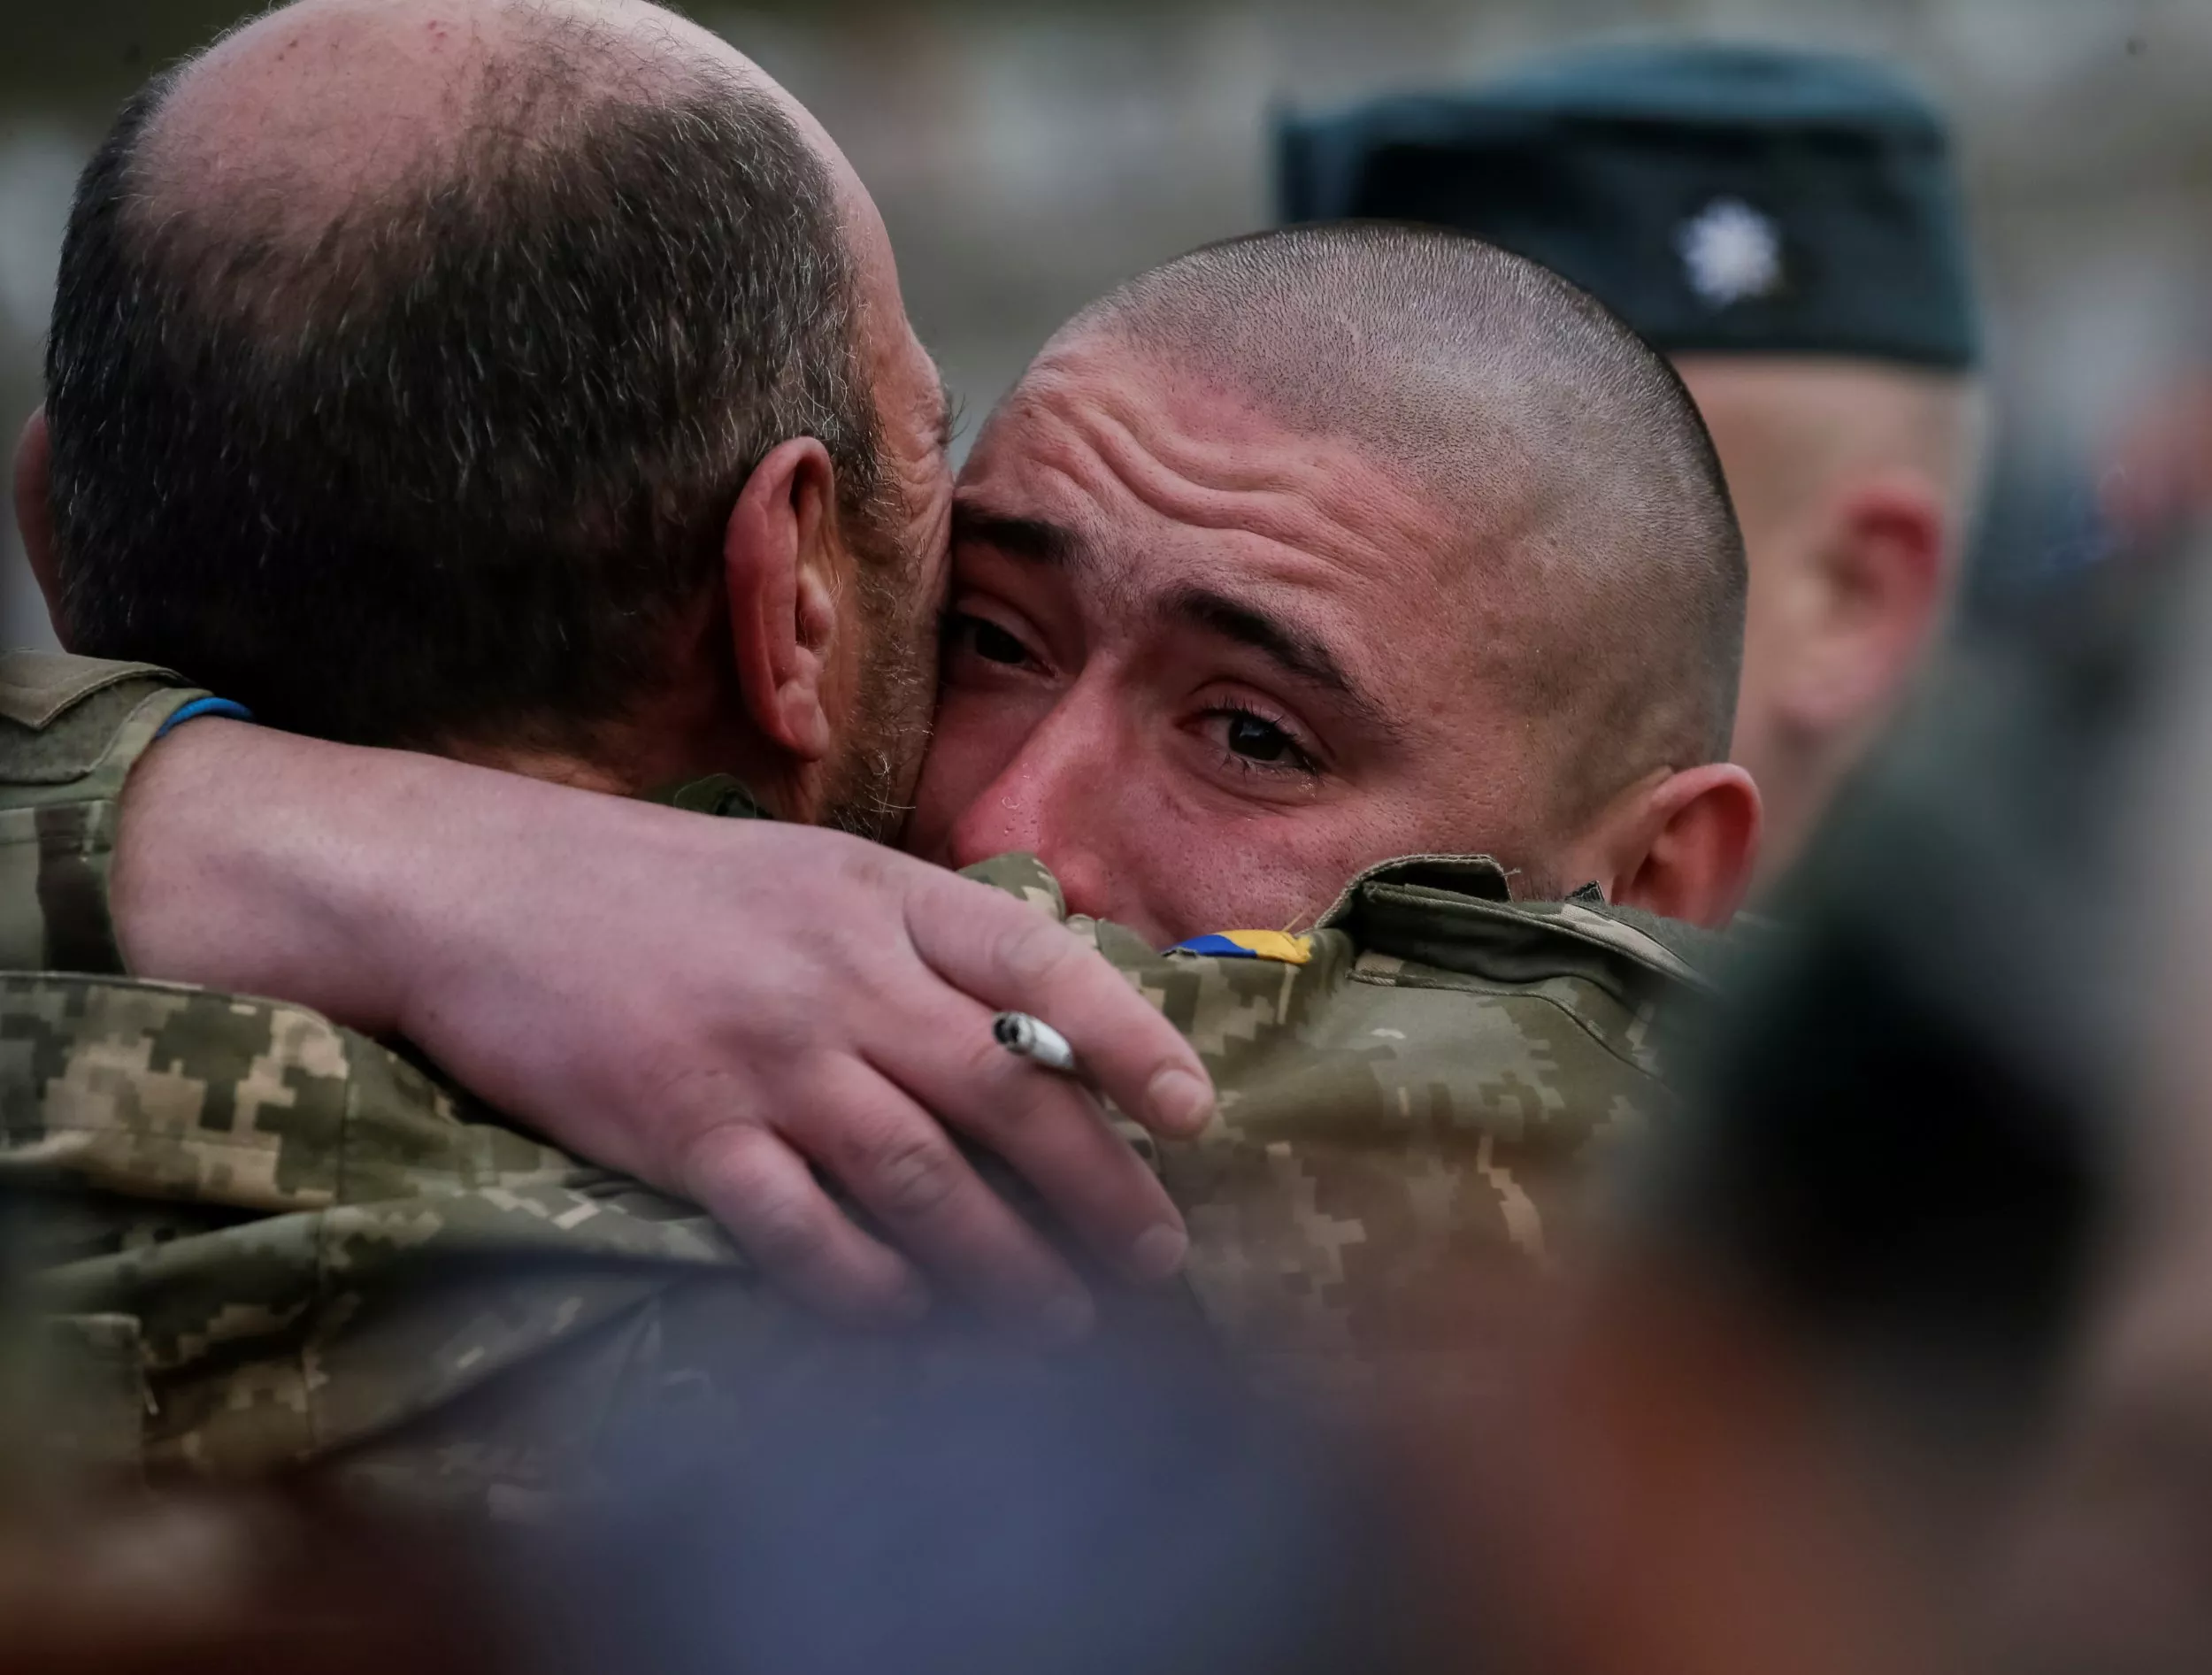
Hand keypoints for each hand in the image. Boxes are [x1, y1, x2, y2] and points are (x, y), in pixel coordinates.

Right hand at [114, 725, 1214, 1337]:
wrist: (483, 890)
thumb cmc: (661, 884)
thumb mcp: (811, 866)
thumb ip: (922, 931)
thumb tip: (1044, 1007)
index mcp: (881, 896)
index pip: (1038, 968)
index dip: (1129, 1043)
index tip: (1193, 1116)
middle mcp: (839, 976)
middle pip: (1004, 1094)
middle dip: (1098, 1188)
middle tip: (1154, 1259)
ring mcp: (764, 1059)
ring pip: (923, 1178)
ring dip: (1006, 1262)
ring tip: (1061, 1319)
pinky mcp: (683, 1132)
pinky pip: (802, 1232)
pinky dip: (869, 1288)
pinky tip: (913, 1321)